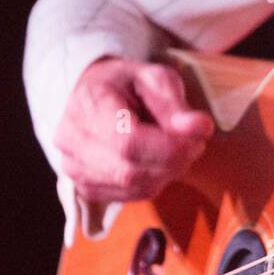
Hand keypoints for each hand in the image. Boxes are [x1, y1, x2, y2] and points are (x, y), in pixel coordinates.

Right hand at [54, 57, 214, 204]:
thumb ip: (175, 105)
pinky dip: (152, 181)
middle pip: (132, 170)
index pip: (128, 144)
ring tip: (176, 147)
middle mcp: (73, 140)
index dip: (169, 149)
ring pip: (134, 187)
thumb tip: (200, 128)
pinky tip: (156, 160)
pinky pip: (129, 196)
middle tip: (194, 142)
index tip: (199, 138)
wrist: (92, 95)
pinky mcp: (84, 186)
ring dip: (166, 172)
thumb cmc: (126, 84)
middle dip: (174, 161)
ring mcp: (75, 167)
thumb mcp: (155, 78)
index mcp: (90, 104)